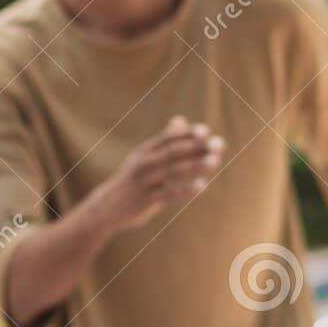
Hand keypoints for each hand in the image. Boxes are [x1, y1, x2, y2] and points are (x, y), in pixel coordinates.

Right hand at [95, 115, 225, 231]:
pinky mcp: (146, 200)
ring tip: (216, 161)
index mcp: (144, 152)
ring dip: (196, 165)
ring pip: (173, 172)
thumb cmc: (133, 180)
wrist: (108, 207)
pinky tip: (203, 185)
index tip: (205, 131)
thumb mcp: (143, 157)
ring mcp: (145, 182)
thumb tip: (180, 119)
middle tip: (219, 144)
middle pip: (173, 152)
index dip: (186, 134)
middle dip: (197, 147)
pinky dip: (186, 189)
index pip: (167, 138)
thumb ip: (164, 140)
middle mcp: (144, 164)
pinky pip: (169, 194)